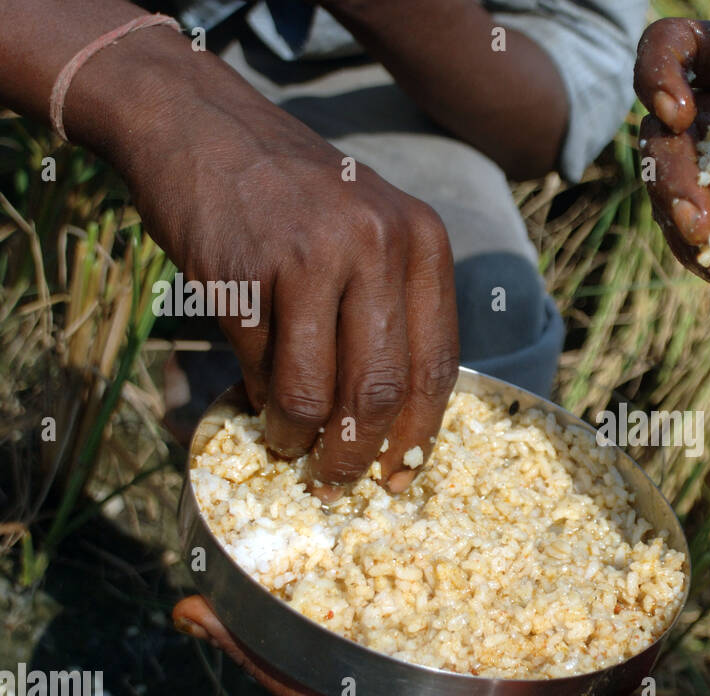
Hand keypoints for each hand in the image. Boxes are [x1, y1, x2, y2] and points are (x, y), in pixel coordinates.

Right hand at [116, 63, 458, 494]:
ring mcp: (312, 257)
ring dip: (298, 438)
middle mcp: (378, 246)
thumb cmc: (293, 196)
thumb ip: (391, 310)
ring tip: (287, 447)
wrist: (199, 126)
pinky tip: (252, 398)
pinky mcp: (246, 272)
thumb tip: (391, 424)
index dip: (417, 432)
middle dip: (355, 452)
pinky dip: (256, 397)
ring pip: (315, 393)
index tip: (400, 474)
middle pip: (379, 390)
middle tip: (335, 482)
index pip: (435, 364)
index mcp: (422, 242)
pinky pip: (259, 367)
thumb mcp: (369, 231)